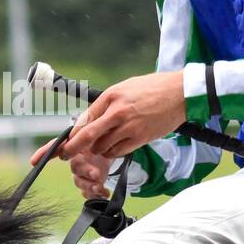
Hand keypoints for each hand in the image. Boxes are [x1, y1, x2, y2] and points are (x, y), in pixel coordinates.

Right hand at [28, 135, 114, 200]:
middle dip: (84, 171)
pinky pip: (90, 193)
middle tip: (95, 173)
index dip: (43, 153)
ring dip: (90, 186)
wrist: (118, 147)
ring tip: (100, 186)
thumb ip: (88, 130)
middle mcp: (78, 159)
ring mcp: (85, 173)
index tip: (34, 161)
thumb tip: (76, 134)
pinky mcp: (93, 183)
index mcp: (77, 145)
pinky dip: (98, 194)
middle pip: (75, 168)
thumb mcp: (100, 129)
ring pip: (80, 183)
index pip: (56, 147)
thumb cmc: (107, 136)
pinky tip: (105, 192)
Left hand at [60, 71, 187, 161]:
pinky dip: (113, 152)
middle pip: (87, 136)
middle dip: (72, 149)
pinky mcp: (141, 138)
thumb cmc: (153, 88)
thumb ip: (107, 103)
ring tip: (102, 145)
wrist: (179, 93)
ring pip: (102, 147)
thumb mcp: (125, 87)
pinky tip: (115, 147)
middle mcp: (117, 112)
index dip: (71, 134)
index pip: (84, 119)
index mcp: (111, 96)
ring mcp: (129, 127)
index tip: (64, 143)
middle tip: (65, 156)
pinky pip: (118, 152)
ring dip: (98, 150)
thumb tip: (89, 119)